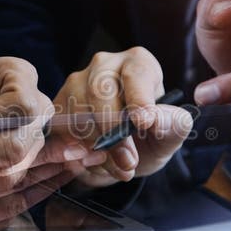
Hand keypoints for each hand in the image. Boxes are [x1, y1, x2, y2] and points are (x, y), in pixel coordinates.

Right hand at [0, 57, 101, 230]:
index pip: (5, 151)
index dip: (32, 133)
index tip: (51, 119)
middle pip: (16, 175)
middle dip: (48, 153)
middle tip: (77, 138)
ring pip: (16, 197)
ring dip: (49, 174)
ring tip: (76, 154)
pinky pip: (7, 216)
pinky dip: (32, 194)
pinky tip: (52, 177)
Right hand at [51, 48, 192, 188]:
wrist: (121, 154)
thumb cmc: (150, 136)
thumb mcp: (171, 134)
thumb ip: (173, 124)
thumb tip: (156, 119)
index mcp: (138, 63)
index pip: (136, 74)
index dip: (139, 98)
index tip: (144, 122)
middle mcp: (105, 65)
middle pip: (100, 91)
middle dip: (113, 131)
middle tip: (128, 161)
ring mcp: (77, 83)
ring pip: (78, 112)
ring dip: (97, 147)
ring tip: (118, 167)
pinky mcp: (58, 105)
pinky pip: (61, 129)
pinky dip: (78, 152)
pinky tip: (96, 161)